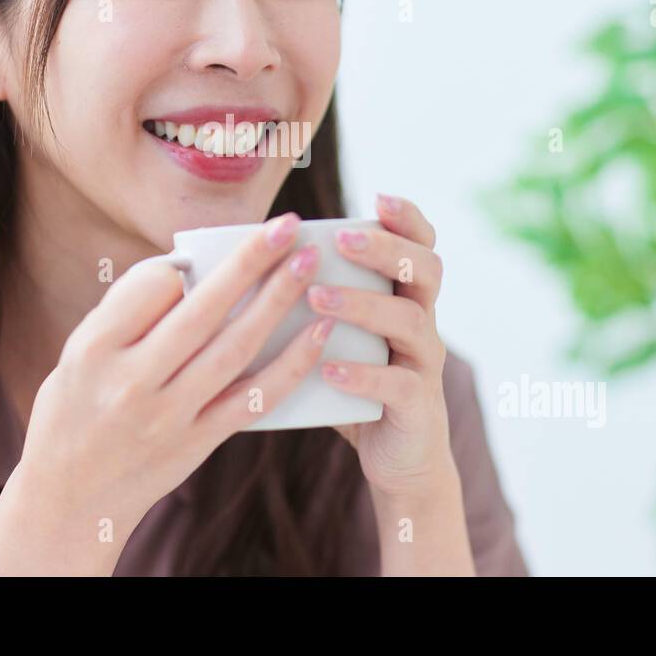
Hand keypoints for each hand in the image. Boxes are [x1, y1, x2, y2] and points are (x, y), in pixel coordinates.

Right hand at [0, 212, 331, 567]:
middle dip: (251, 261)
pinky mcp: (197, 443)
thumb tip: (191, 269)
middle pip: (204, 310)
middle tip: (289, 225)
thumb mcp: (77, 355)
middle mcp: (131, 382)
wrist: (70, 499)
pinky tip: (319, 333)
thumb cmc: (75, 410)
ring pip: (236, 348)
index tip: (194, 259)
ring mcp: (168, 416)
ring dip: (278, 301)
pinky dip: (292, 365)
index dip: (179, 264)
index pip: (152, 285)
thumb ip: (127, 314)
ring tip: (308, 263)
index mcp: (94, 349)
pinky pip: (254, 398)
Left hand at [309, 193, 456, 499]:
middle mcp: (423, 321)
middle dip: (386, 249)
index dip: (407, 218)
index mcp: (404, 297)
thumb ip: (305, 301)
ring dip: (363, 304)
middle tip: (342, 240)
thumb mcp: (333, 336)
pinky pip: (399, 383)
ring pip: (411, 320)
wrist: (395, 458)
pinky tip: (329, 368)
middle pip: (425, 269)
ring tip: (317, 297)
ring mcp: (424, 363)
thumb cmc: (351, 385)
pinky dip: (363, 374)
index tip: (378, 197)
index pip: (420, 244)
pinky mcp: (418, 406)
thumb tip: (230, 266)